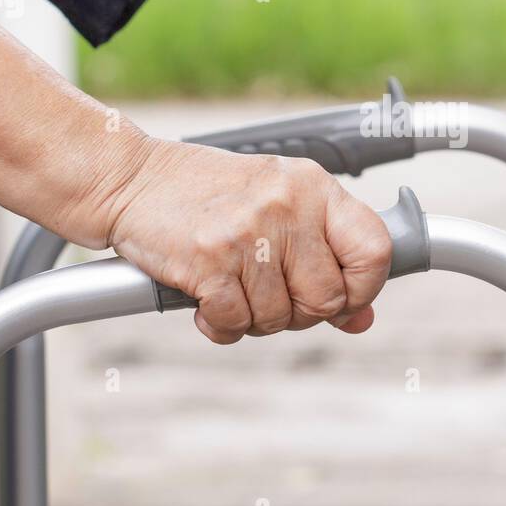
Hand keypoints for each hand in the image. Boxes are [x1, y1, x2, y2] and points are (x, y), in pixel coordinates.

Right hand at [102, 140, 391, 344]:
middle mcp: (287, 206)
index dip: (364, 288)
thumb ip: (324, 256)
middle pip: (327, 297)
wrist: (130, 180)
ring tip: (232, 289)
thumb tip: (362, 318)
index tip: (343, 299)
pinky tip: (206, 301)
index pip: (374, 249)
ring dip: (254, 319)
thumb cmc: (208, 196)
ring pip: (279, 318)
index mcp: (314, 187)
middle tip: (268, 296)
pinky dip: (220, 326)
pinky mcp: (209, 261)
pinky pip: (235, 324)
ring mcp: (248, 233)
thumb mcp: (278, 207)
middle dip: (299, 313)